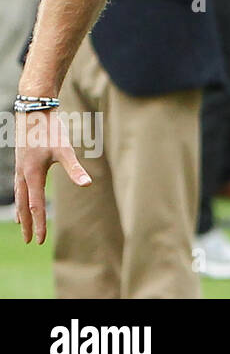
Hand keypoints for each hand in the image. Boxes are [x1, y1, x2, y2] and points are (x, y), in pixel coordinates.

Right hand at [14, 110, 89, 244]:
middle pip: (24, 205)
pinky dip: (20, 197)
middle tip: (29, 241)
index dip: (39, 224)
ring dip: (22, 212)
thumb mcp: (64, 150)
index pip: (35, 206)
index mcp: (32, 175)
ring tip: (23, 224)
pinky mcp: (21, 162)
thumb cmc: (50, 131)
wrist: (34, 113)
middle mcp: (23, 175)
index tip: (40, 240)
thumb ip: (75, 169)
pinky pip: (19, 186)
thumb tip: (88, 184)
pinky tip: (23, 198)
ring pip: (19, 196)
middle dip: (28, 224)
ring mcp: (20, 169)